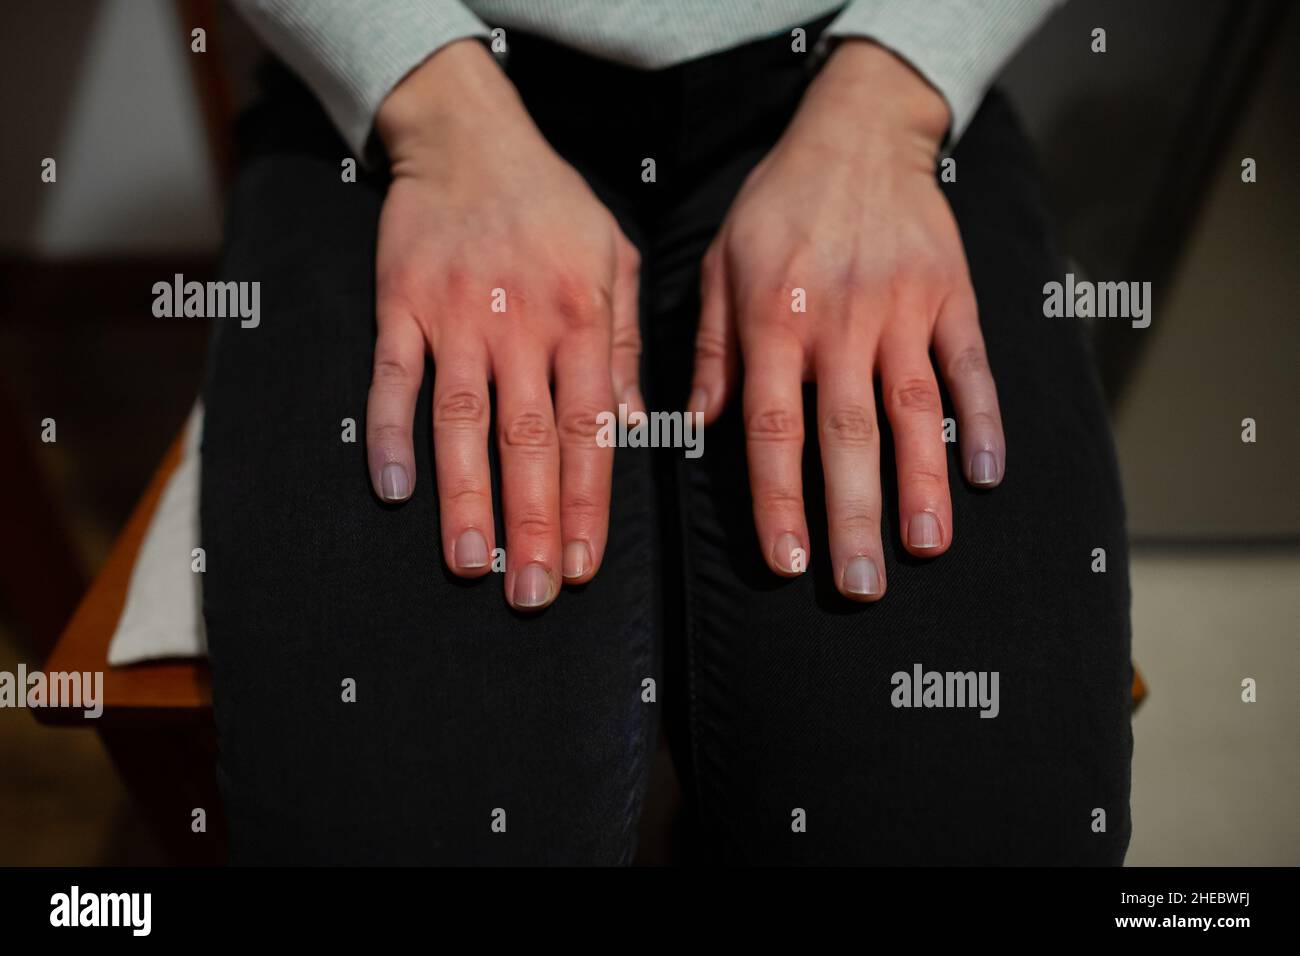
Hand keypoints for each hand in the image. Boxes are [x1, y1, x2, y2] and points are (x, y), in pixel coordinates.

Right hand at [369, 40, 642, 609]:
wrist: (471, 137)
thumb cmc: (553, 206)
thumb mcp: (616, 260)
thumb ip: (623, 346)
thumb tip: (632, 428)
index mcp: (584, 319)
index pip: (588, 431)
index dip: (586, 505)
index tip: (581, 568)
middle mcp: (522, 325)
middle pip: (527, 441)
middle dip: (533, 524)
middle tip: (530, 593)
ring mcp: (456, 316)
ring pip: (461, 422)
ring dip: (465, 498)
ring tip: (471, 564)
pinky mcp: (401, 304)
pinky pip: (392, 378)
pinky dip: (391, 433)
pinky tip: (395, 490)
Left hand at [688, 39, 1004, 600]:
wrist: (856, 133)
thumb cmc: (776, 206)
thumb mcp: (720, 265)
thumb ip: (710, 351)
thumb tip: (694, 428)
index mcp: (773, 321)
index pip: (774, 428)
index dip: (781, 500)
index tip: (790, 563)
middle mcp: (839, 322)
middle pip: (848, 434)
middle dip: (854, 515)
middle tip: (860, 585)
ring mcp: (902, 308)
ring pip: (914, 409)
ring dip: (922, 482)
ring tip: (926, 545)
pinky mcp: (952, 295)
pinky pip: (970, 365)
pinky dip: (982, 419)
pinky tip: (987, 474)